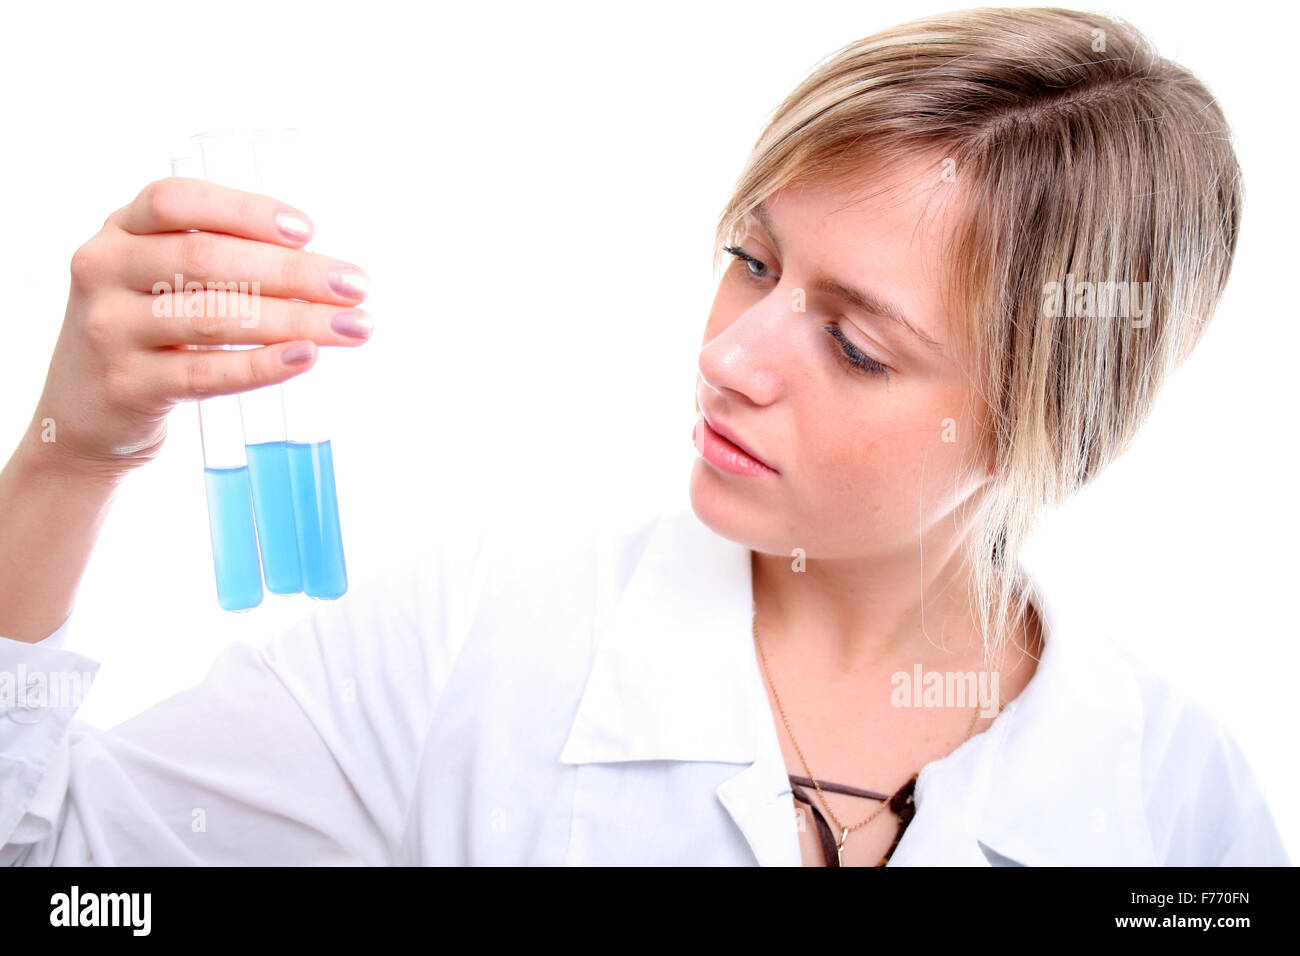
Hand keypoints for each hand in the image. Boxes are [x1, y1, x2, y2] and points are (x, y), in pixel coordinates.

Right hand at [29, 176, 371, 478]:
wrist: (84, 415)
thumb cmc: (149, 335)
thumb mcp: (163, 281)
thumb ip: (222, 261)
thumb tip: (321, 267)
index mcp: (121, 231)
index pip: (177, 201)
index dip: (244, 210)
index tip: (307, 232)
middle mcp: (105, 270)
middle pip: (207, 258)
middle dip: (292, 272)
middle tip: (355, 287)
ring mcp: (109, 329)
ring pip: (214, 317)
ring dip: (294, 319)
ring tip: (350, 327)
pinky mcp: (125, 385)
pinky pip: (206, 373)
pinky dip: (262, 365)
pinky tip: (306, 357)